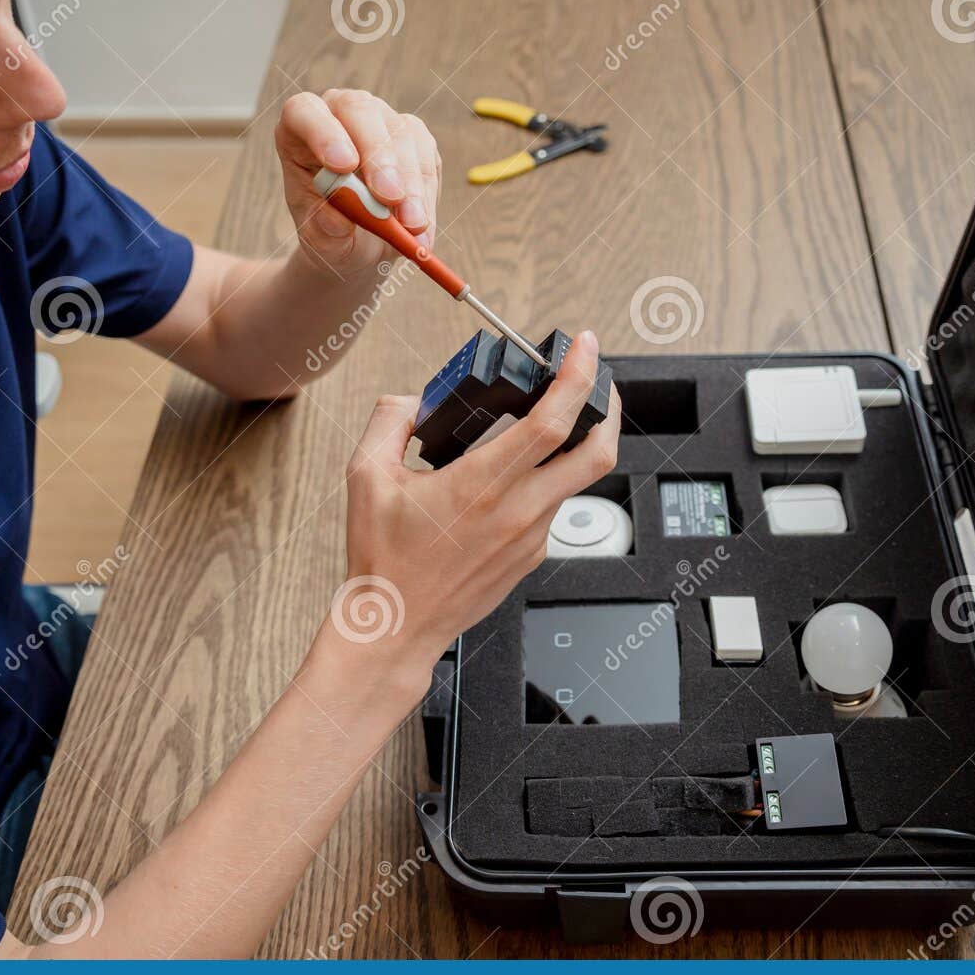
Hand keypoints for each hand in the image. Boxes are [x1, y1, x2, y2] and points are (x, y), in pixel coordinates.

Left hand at [275, 88, 440, 281]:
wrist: (358, 243)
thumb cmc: (330, 235)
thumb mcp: (320, 242)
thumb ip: (325, 230)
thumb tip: (337, 218)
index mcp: (299, 131)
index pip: (303, 112)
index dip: (323, 132)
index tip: (343, 167)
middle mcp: (340, 114)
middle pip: (359, 110)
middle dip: (378, 155)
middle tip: (389, 198)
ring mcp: (381, 120)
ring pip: (401, 134)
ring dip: (410, 184)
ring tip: (412, 227)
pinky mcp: (415, 137)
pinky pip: (427, 158)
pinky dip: (426, 195)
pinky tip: (421, 227)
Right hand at [329, 332, 620, 703]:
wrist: (396, 626)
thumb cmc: (384, 561)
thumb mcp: (366, 477)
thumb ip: (390, 422)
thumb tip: (411, 399)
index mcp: (484, 485)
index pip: (553, 421)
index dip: (578, 377)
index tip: (584, 348)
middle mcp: (519, 511)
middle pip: (596, 453)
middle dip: (608, 407)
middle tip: (598, 380)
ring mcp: (531, 537)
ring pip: (576, 479)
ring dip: (576, 444)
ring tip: (553, 421)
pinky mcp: (531, 555)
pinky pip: (551, 507)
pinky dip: (546, 480)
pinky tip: (517, 475)